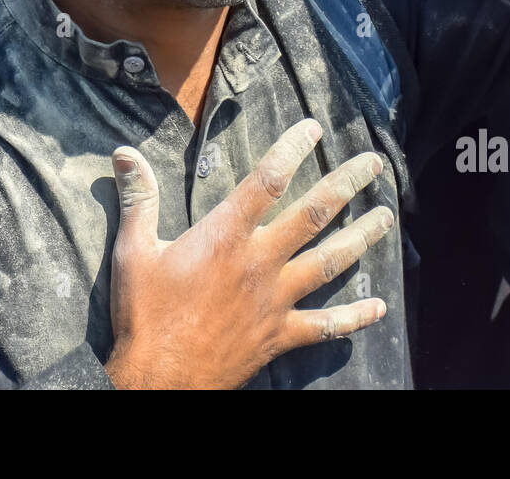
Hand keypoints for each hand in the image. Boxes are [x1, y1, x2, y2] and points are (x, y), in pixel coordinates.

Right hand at [104, 118, 393, 388]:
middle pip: (313, 214)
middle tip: (373, 163)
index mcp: (225, 236)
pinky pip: (325, 325)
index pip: (267, 180)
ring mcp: (275, 300)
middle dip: (346, 184)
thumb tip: (123, 152)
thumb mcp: (133, 250)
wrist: (159, 380)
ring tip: (387, 216)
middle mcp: (259, 262)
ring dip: (362, 237)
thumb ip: (138, 198)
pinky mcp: (280, 335)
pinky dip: (354, 317)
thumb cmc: (144, 314)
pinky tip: (378, 308)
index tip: (314, 128)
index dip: (293, 149)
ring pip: (330, 262)